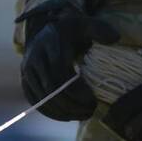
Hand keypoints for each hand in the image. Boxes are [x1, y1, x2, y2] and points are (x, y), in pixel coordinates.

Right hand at [16, 3, 117, 120]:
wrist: (45, 32)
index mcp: (49, 43)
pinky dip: (51, 112)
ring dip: (62, 111)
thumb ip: (99, 29)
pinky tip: (68, 116)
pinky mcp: (26, 82)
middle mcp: (34, 57)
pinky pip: (36, 102)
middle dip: (71, 103)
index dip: (75, 89)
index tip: (92, 99)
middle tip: (90, 111)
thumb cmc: (69, 31)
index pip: (59, 71)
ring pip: (42, 97)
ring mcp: (27, 71)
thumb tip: (115, 38)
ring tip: (82, 115)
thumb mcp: (84, 24)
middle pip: (50, 87)